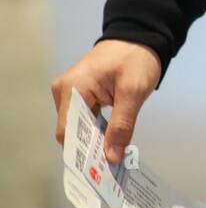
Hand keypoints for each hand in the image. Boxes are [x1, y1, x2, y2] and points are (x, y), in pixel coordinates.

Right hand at [51, 41, 161, 164]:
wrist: (139, 34)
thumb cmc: (136, 57)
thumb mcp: (133, 91)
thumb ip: (122, 125)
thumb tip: (112, 158)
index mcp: (73, 88)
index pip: (68, 133)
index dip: (82, 154)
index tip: (98, 172)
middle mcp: (64, 90)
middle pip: (72, 132)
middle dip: (89, 150)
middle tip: (110, 168)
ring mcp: (70, 92)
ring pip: (78, 128)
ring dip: (94, 142)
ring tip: (112, 158)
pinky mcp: (79, 93)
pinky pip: (83, 119)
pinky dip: (96, 131)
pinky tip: (111, 142)